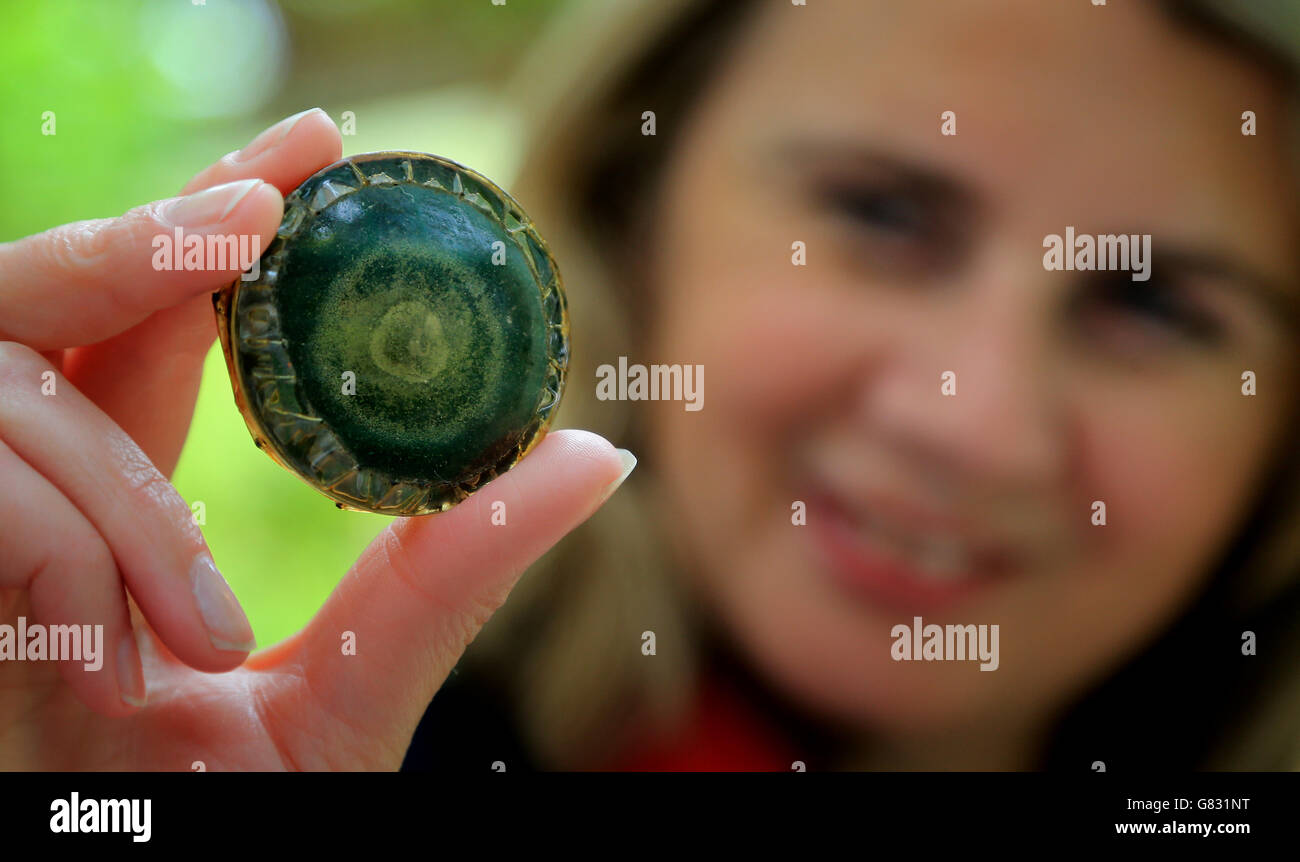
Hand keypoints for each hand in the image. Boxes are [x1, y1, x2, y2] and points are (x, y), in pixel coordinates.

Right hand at [0, 109, 631, 769]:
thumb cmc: (240, 816)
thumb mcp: (361, 683)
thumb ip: (452, 572)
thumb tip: (597, 457)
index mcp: (120, 523)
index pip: (140, 330)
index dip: (207, 223)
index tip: (314, 153)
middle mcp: (26, 522)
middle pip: (31, 308)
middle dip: (136, 243)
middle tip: (254, 215)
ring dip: (113, 483)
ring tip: (201, 630)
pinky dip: (60, 544)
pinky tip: (138, 651)